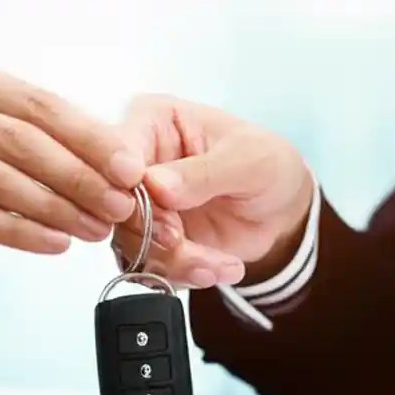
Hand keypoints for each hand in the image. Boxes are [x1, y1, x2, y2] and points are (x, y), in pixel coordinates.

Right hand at [0, 57, 146, 251]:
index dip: (91, 138)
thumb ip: (45, 134)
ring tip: (95, 230)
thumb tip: (121, 166)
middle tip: (119, 206)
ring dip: (58, 210)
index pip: (39, 106)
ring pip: (2, 183)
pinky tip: (56, 244)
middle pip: (23, 144)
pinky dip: (23, 234)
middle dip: (81, 178)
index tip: (131, 169)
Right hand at [110, 95, 313, 288]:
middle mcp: (136, 161)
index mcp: (152, 121)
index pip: (116, 153)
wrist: (281, 211)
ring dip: (175, 262)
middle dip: (154, 235)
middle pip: (113, 203)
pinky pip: (145, 264)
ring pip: (129, 241)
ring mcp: (139, 202)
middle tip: (186, 243)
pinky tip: (217, 269)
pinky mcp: (148, 237)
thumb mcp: (248, 160)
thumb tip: (155, 184)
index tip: (165, 218)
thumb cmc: (267, 165)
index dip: (129, 190)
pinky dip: (181, 274)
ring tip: (220, 265)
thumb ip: (202, 171)